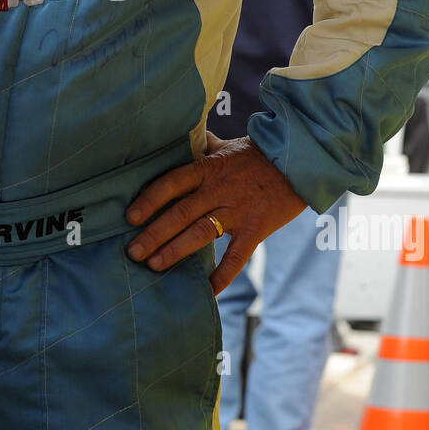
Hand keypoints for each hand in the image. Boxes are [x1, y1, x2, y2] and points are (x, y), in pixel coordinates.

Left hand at [125, 136, 306, 294]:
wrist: (298, 161)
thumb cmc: (258, 153)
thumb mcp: (226, 145)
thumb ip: (202, 146)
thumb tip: (180, 138)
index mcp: (208, 168)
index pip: (171, 183)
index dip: (149, 199)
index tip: (130, 217)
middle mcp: (218, 190)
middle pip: (180, 213)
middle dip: (153, 233)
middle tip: (132, 252)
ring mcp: (237, 211)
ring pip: (200, 233)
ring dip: (175, 251)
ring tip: (153, 265)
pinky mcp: (255, 229)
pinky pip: (236, 256)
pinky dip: (222, 275)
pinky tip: (207, 291)